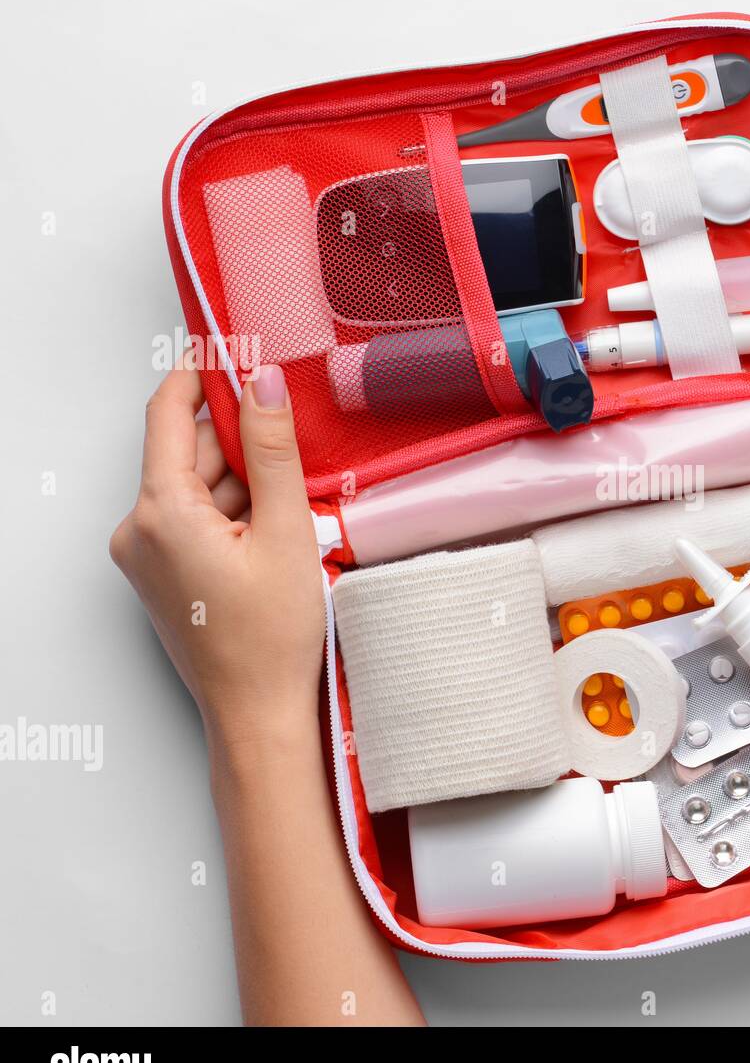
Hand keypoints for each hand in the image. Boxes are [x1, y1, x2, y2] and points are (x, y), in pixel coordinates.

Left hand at [110, 363, 324, 764]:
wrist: (258, 714)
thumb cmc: (270, 640)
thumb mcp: (286, 532)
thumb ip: (273, 451)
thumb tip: (264, 383)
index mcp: (160, 513)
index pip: (167, 415)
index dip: (199, 374)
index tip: (227, 348)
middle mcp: (141, 530)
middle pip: (188, 453)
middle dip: (240, 440)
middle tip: (294, 436)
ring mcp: (149, 555)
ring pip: (198, 487)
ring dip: (245, 482)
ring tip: (295, 508)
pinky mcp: (165, 574)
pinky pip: (197, 519)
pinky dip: (236, 512)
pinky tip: (277, 531)